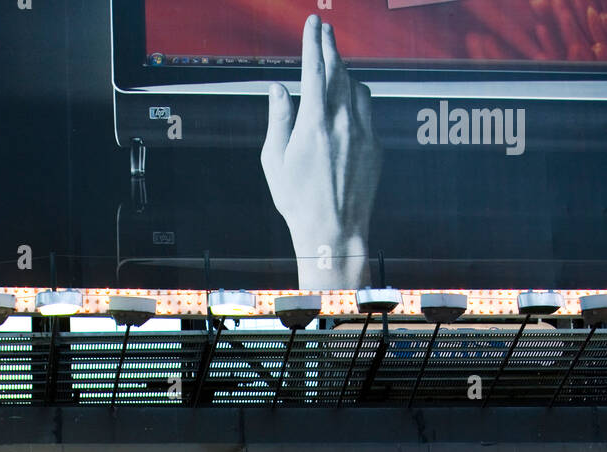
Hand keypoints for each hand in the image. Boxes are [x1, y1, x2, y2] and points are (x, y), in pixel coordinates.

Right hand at [261, 16, 380, 289]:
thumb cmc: (298, 200)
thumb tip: (279, 89)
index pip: (314, 68)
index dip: (313, 41)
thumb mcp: (274, 161)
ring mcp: (363, 132)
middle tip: (325, 30)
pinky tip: (349, 101)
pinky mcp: (375, 146)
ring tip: (335, 67)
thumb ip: (278, 119)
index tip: (312, 23)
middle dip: (330, 46)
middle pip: (339, 70)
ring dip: (344, 73)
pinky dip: (357, 98)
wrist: (334, 231)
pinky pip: (367, 110)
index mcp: (314, 121)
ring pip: (356, 87)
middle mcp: (342, 121)